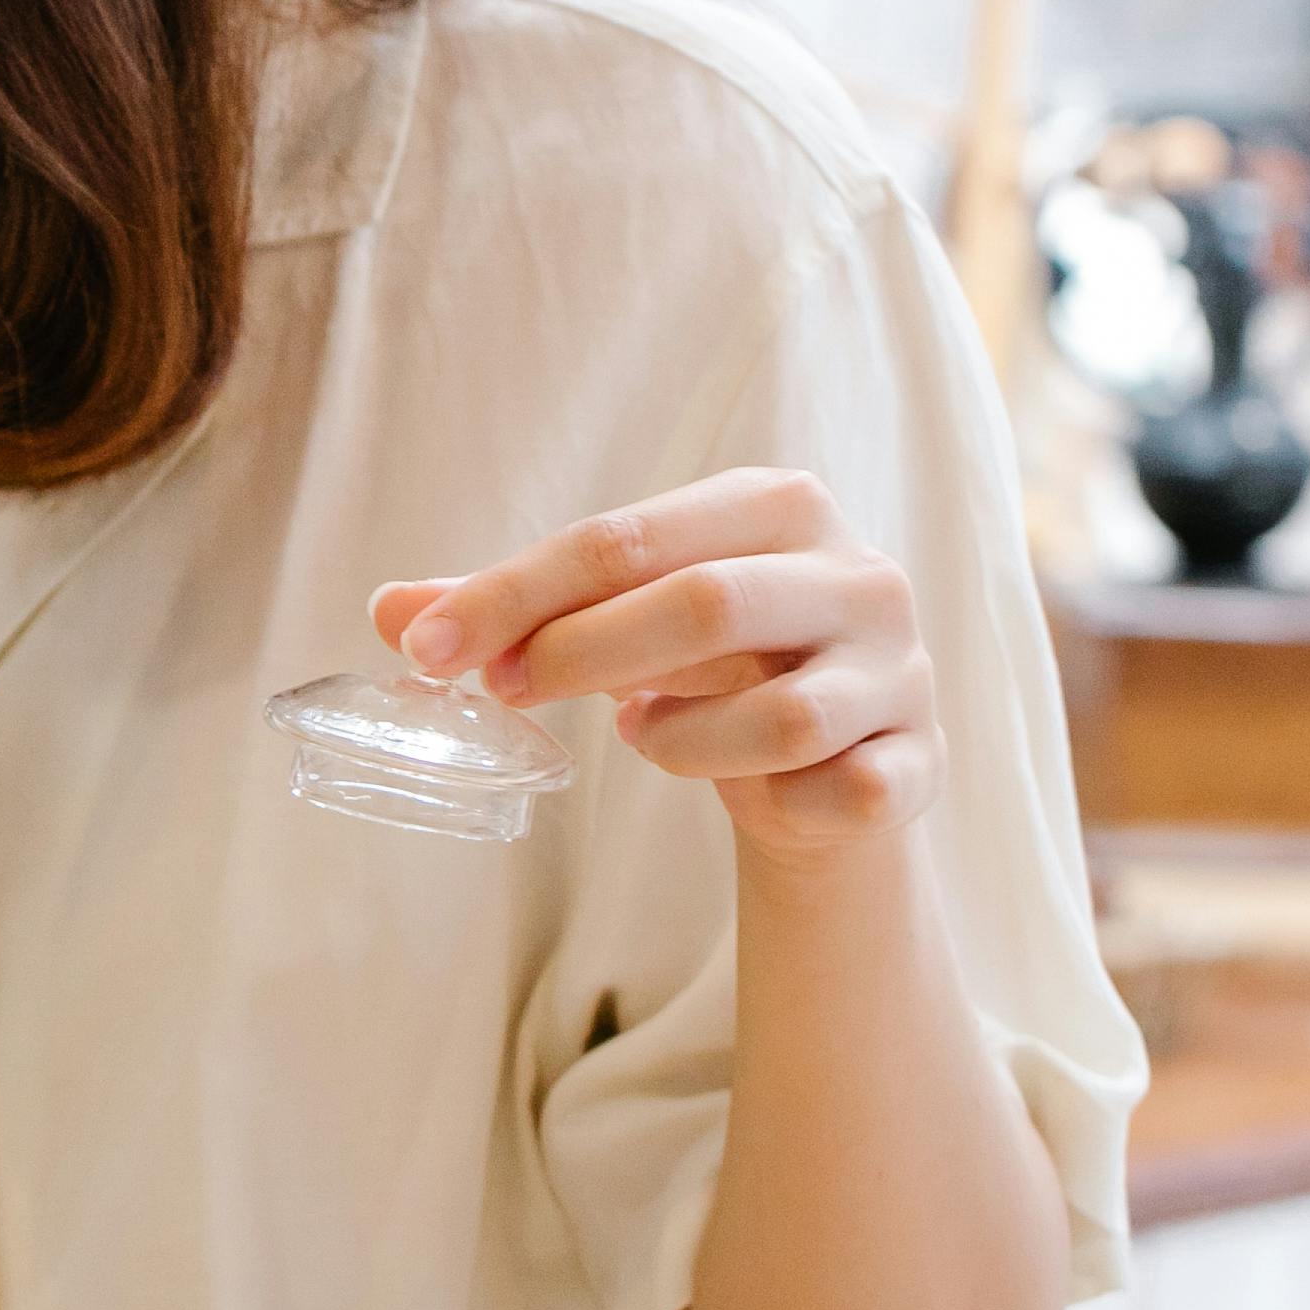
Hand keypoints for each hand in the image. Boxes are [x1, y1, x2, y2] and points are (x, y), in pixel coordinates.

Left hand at [375, 469, 933, 860]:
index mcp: (776, 506)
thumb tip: (387, 610)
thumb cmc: (715, 668)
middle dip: (584, 654)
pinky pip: (843, 792)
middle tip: (509, 691)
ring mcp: (902, 671)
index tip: (427, 647)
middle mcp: (857, 573)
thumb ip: (515, 613)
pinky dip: (776, 803)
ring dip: (680, 741)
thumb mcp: (621, 621)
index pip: (624, 537)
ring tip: (646, 736)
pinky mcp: (922, 764)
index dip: (516, 594)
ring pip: (781, 716)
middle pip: (705, 603)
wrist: (840, 761)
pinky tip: (754, 793)